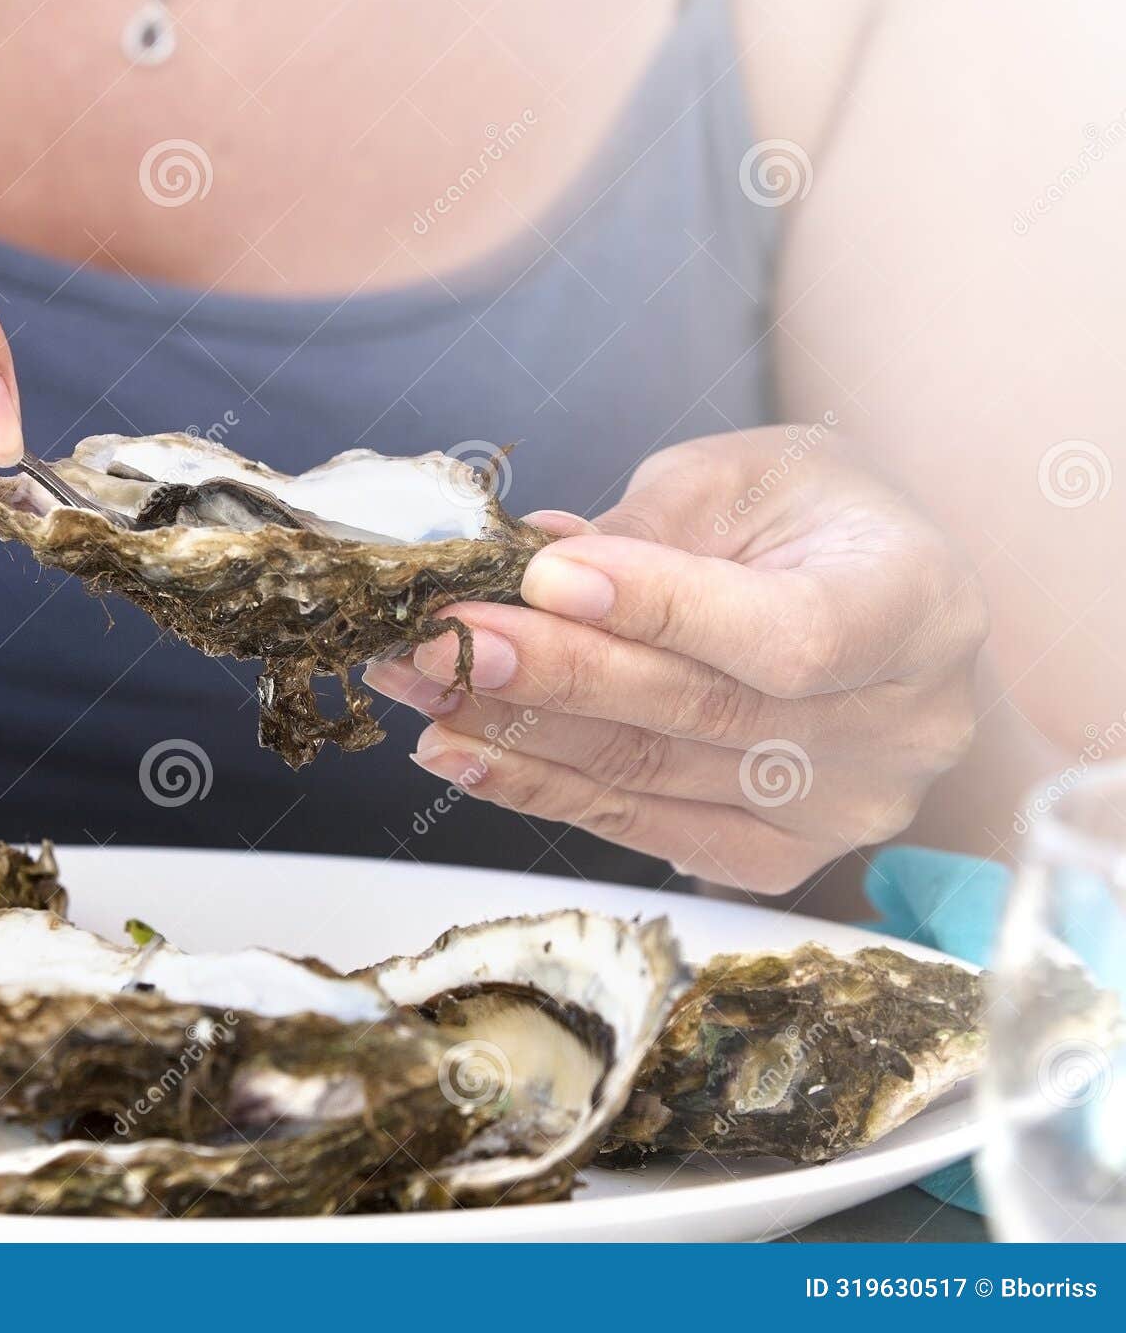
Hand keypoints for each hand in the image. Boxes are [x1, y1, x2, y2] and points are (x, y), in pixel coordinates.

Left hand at [364, 427, 988, 892]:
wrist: (877, 606)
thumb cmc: (815, 520)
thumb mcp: (749, 477)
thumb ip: (652, 528)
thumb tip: (529, 570)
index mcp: (918, 610)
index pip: (788, 634)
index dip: (663, 610)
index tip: (544, 576)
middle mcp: (898, 731)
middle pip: (698, 713)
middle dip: (547, 670)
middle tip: (436, 633)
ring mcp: (837, 812)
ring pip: (648, 775)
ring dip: (512, 729)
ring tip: (416, 680)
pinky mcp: (772, 856)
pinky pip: (638, 825)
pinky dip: (538, 786)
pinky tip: (457, 749)